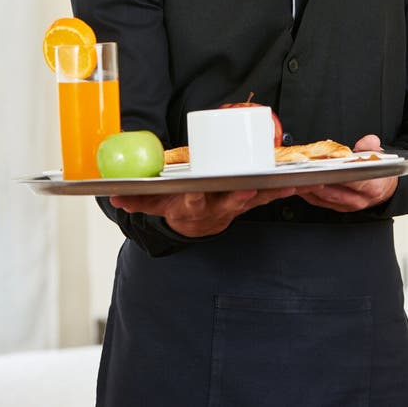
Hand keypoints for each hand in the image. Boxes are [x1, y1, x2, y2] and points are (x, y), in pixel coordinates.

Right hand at [109, 186, 296, 236]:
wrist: (194, 222)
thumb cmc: (175, 204)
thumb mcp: (154, 204)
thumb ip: (136, 200)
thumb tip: (114, 196)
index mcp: (190, 207)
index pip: (189, 204)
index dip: (191, 200)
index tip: (193, 194)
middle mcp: (213, 210)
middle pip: (226, 205)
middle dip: (238, 198)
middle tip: (247, 188)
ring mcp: (232, 208)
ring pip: (251, 201)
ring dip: (267, 194)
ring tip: (283, 185)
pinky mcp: (247, 203)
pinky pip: (265, 197)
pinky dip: (279, 191)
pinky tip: (294, 184)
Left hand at [296, 134, 397, 212]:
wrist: (384, 190)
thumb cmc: (378, 173)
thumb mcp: (379, 157)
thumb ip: (371, 147)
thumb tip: (369, 141)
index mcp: (372, 187)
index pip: (353, 181)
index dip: (338, 173)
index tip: (325, 165)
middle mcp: (358, 199)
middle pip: (333, 192)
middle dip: (317, 180)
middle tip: (304, 170)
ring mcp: (347, 206)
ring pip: (323, 198)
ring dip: (309, 187)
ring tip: (298, 176)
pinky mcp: (337, 208)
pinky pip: (318, 202)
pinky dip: (308, 192)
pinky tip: (300, 183)